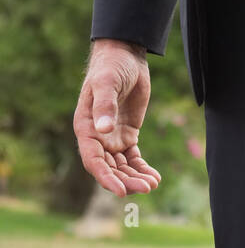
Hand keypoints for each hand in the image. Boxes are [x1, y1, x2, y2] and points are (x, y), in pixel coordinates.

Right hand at [73, 40, 161, 195]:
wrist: (126, 56)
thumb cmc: (111, 67)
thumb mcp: (107, 83)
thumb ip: (105, 106)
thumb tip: (103, 130)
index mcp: (86, 128)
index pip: (93, 160)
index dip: (106, 178)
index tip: (122, 191)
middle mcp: (97, 137)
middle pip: (110, 168)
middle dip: (127, 181)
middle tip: (147, 188)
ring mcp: (112, 138)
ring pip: (122, 167)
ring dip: (136, 178)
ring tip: (153, 183)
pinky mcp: (127, 135)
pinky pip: (134, 159)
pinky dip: (143, 169)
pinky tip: (155, 177)